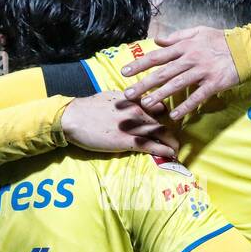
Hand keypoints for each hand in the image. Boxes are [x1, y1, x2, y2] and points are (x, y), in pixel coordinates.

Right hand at [60, 92, 179, 158]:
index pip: (158, 104)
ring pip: (160, 133)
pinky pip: (151, 146)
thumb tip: (133, 101)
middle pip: (163, 120)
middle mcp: (136, 110)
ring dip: (172, 142)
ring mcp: (133, 126)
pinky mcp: (127, 141)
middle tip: (177, 139)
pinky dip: (164, 150)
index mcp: (132, 99)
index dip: (166, 114)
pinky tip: (171, 154)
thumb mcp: (110, 96)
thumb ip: (125, 99)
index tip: (168, 122)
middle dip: (172, 131)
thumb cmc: (88, 107)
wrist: (73, 117)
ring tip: (177, 149)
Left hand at [119, 26, 238, 120]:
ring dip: (160, 95)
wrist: (245, 48)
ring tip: (146, 104)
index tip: (124, 71)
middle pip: (162, 72)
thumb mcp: (197, 32)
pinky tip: (175, 115)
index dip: (139, 64)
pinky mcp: (213, 83)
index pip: (156, 56)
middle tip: (128, 94)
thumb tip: (157, 41)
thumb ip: (176, 37)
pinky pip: (197, 96)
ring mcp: (201, 72)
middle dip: (144, 84)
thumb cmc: (220, 40)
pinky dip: (186, 106)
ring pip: (176, 85)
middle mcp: (190, 59)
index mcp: (184, 47)